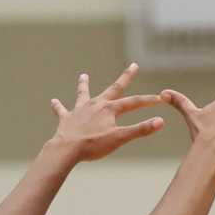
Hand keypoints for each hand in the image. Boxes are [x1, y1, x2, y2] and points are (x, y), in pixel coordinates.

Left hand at [48, 63, 167, 162]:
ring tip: (83, 75)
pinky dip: (58, 106)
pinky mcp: (66, 118)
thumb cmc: (94, 145)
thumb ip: (141, 129)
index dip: (148, 101)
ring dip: (84, 85)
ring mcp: (80, 110)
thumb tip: (161, 122)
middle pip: (113, 89)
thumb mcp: (120, 138)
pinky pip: (61, 110)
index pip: (134, 103)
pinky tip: (53, 101)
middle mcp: (95, 104)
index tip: (161, 98)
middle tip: (133, 65)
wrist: (67, 149)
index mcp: (109, 109)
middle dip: (125, 78)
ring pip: (83, 93)